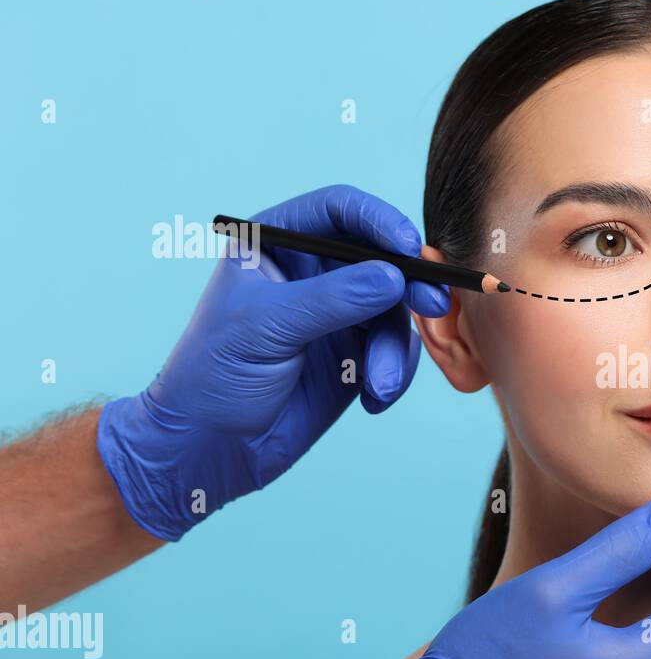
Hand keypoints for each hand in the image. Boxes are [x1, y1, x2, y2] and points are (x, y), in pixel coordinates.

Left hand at [97, 184, 448, 540]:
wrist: (209, 448)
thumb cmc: (214, 375)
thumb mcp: (268, 327)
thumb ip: (333, 298)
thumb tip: (394, 277)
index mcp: (277, 244)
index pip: (339, 210)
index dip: (378, 220)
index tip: (408, 246)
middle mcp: (313, 273)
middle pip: (381, 258)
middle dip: (409, 285)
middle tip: (433, 305)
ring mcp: (337, 315)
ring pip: (394, 312)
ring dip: (394, 351)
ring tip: (378, 384)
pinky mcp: (355, 356)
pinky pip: (395, 352)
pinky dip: (393, 375)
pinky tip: (373, 400)